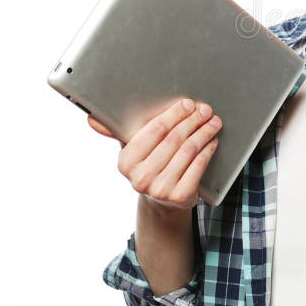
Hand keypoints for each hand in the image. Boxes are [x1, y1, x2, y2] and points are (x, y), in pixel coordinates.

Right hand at [87, 98, 221, 207]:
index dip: (173, 114)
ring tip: (213, 121)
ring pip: (189, 150)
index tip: (188, 104)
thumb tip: (91, 119)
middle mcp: (140, 178)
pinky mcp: (180, 197)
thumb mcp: (133, 149)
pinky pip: (198, 166)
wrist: (161, 201)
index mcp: (126, 162)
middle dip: (193, 121)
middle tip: (206, 109)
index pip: (154, 130)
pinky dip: (208, 150)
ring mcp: (160, 189)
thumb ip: (117, 132)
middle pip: (174, 139)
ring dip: (204, 132)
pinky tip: (212, 141)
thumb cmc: (149, 164)